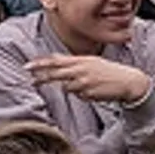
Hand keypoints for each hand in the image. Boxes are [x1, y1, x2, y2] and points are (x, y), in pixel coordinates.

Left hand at [26, 55, 151, 104]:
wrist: (127, 81)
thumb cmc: (107, 71)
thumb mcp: (89, 61)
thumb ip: (71, 61)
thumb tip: (54, 57)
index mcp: (80, 60)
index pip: (56, 61)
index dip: (40, 64)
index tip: (27, 67)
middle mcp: (80, 70)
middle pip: (55, 74)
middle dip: (42, 78)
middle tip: (31, 81)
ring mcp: (84, 82)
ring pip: (67, 88)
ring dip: (73, 88)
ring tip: (89, 85)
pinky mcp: (88, 93)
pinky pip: (79, 96)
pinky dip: (83, 94)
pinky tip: (95, 91)